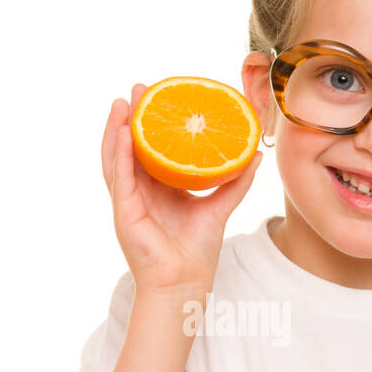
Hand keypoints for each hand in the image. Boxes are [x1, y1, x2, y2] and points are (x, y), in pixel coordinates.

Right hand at [101, 85, 261, 298]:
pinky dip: (119, 154)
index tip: (158, 97)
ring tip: (121, 102)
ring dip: (115, 129)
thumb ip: (235, 181)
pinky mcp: (124, 212)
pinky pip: (118, 178)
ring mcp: (128, 201)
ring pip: (116, 158)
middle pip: (129, 147)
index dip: (151, 124)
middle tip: (138, 89)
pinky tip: (122, 133)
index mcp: (158, 189)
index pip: (150, 149)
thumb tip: (255, 155)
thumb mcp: (219, 207)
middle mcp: (139, 192)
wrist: (185, 282)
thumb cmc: (196, 251)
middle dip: (130, 117)